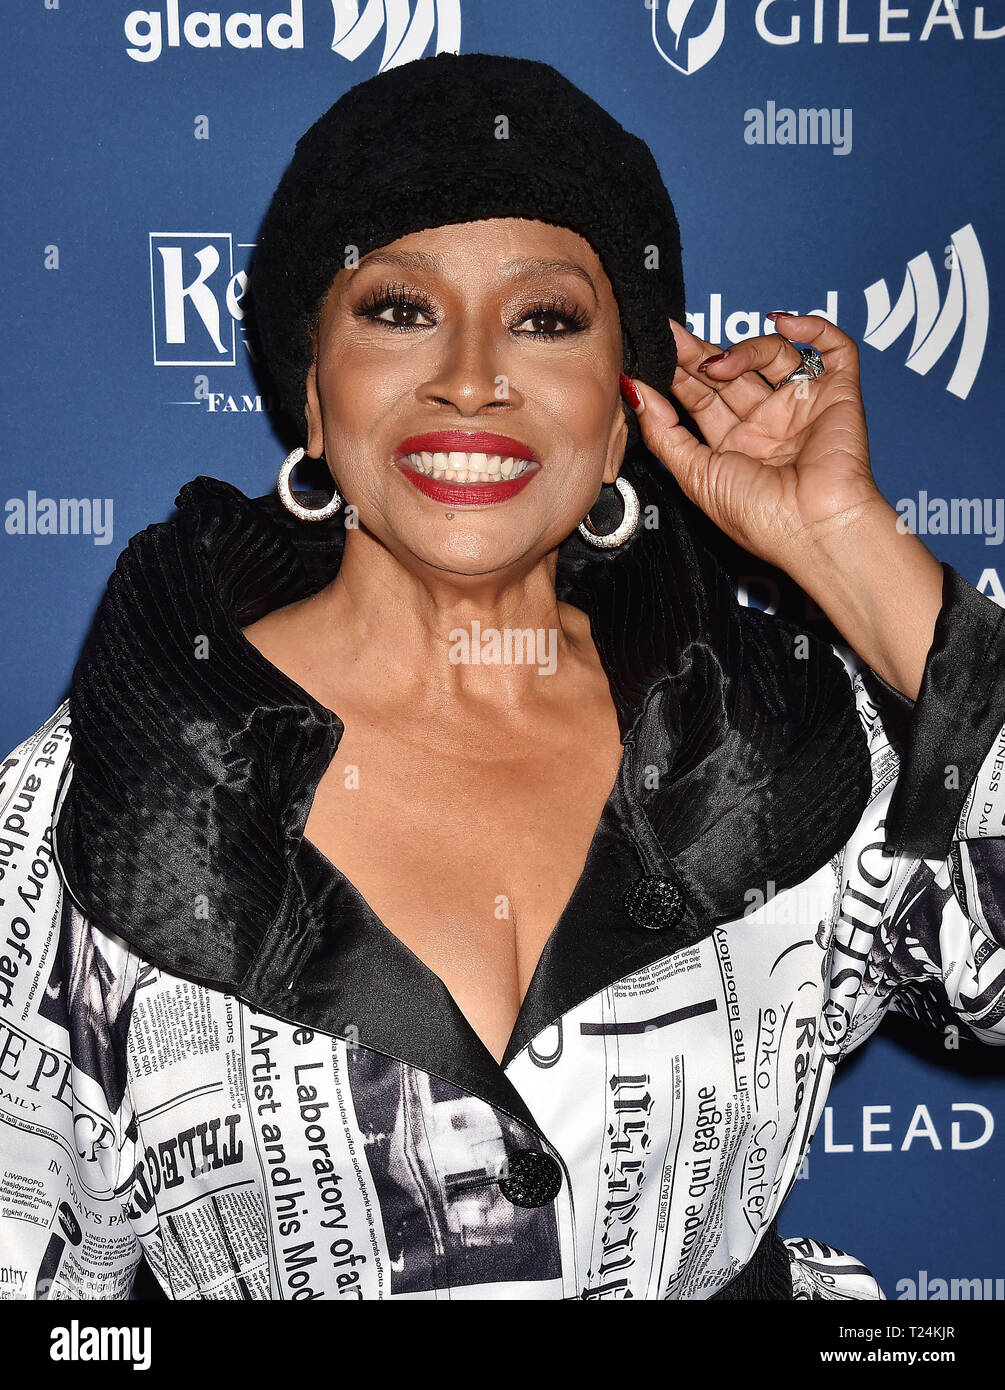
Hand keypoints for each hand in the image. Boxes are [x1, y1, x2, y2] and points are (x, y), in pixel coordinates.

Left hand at [627, 313, 885, 574]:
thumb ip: (663, 431)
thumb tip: (634, 390)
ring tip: (721, 365)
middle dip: (701, 352)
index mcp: (733, 446)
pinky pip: (835, 349)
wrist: (812, 530)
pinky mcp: (839, 394)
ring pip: (773, 354)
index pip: (701, 396)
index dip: (678, 372)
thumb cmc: (758, 517)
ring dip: (744, 349)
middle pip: (732, 371)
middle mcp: (766, 423)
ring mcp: (802, 406)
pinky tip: (783, 324)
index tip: (655, 350)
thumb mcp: (695, 475)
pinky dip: (813, 328)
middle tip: (675, 335)